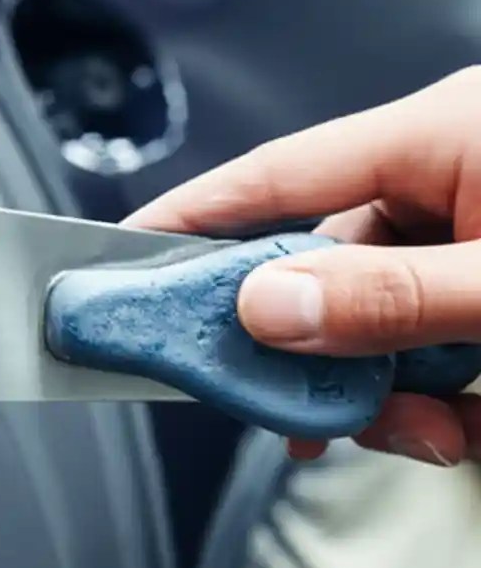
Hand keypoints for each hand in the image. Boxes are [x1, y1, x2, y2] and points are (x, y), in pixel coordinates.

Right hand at [123, 67, 480, 465]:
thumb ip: (390, 296)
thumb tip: (268, 309)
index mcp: (440, 139)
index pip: (276, 175)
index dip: (190, 218)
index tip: (121, 258)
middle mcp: (445, 183)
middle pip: (318, 273)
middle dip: (317, 360)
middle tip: (306, 415)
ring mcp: (470, 239)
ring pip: (371, 327)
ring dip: (389, 397)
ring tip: (434, 428)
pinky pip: (422, 349)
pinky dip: (437, 400)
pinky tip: (466, 419)